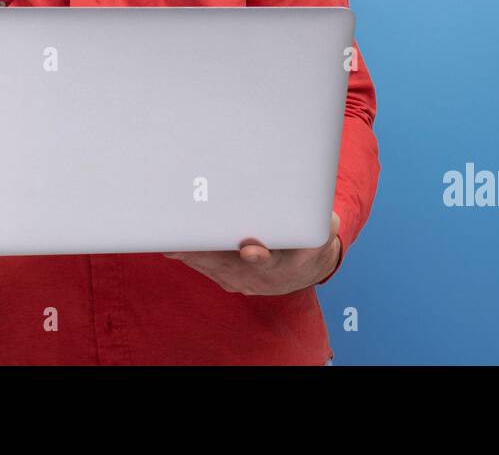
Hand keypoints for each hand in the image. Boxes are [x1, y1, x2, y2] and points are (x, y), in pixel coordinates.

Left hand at [162, 212, 341, 295]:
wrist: (306, 266)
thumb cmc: (311, 239)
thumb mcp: (324, 230)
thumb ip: (324, 226)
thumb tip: (327, 218)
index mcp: (285, 264)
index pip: (271, 263)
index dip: (260, 258)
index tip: (250, 250)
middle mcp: (261, 278)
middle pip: (231, 266)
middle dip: (208, 253)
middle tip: (186, 241)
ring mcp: (243, 281)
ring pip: (214, 268)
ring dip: (193, 255)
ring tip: (171, 240)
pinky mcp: (229, 278)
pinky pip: (208, 269)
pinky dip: (192, 257)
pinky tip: (174, 246)